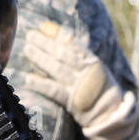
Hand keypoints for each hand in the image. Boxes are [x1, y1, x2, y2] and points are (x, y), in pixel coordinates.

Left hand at [22, 21, 138, 139]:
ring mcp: (77, 86)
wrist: (110, 113)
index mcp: (91, 61)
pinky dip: (41, 83)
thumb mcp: (95, 67)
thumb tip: (60, 39)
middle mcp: (84, 71)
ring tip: (27, 49)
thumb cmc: (100, 86)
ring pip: (55, 68)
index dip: (56, 33)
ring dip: (39, 58)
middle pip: (61, 53)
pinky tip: (29, 78)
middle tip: (30, 35)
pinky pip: (53, 90)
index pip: (72, 43)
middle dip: (44, 43)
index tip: (43, 26)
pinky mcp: (71, 102)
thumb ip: (80, 55)